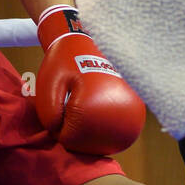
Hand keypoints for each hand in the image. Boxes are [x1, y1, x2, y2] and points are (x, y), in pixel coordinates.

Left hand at [34, 5, 145, 154]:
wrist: (87, 39)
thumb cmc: (64, 61)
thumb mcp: (49, 84)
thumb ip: (49, 112)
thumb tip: (59, 134)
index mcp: (92, 108)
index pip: (69, 140)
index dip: (57, 127)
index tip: (59, 104)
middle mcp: (119, 114)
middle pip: (88, 144)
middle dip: (74, 131)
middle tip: (70, 103)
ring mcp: (131, 113)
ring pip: (105, 141)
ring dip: (91, 132)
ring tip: (82, 106)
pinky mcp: (135, 109)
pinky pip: (118, 131)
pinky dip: (104, 128)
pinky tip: (94, 112)